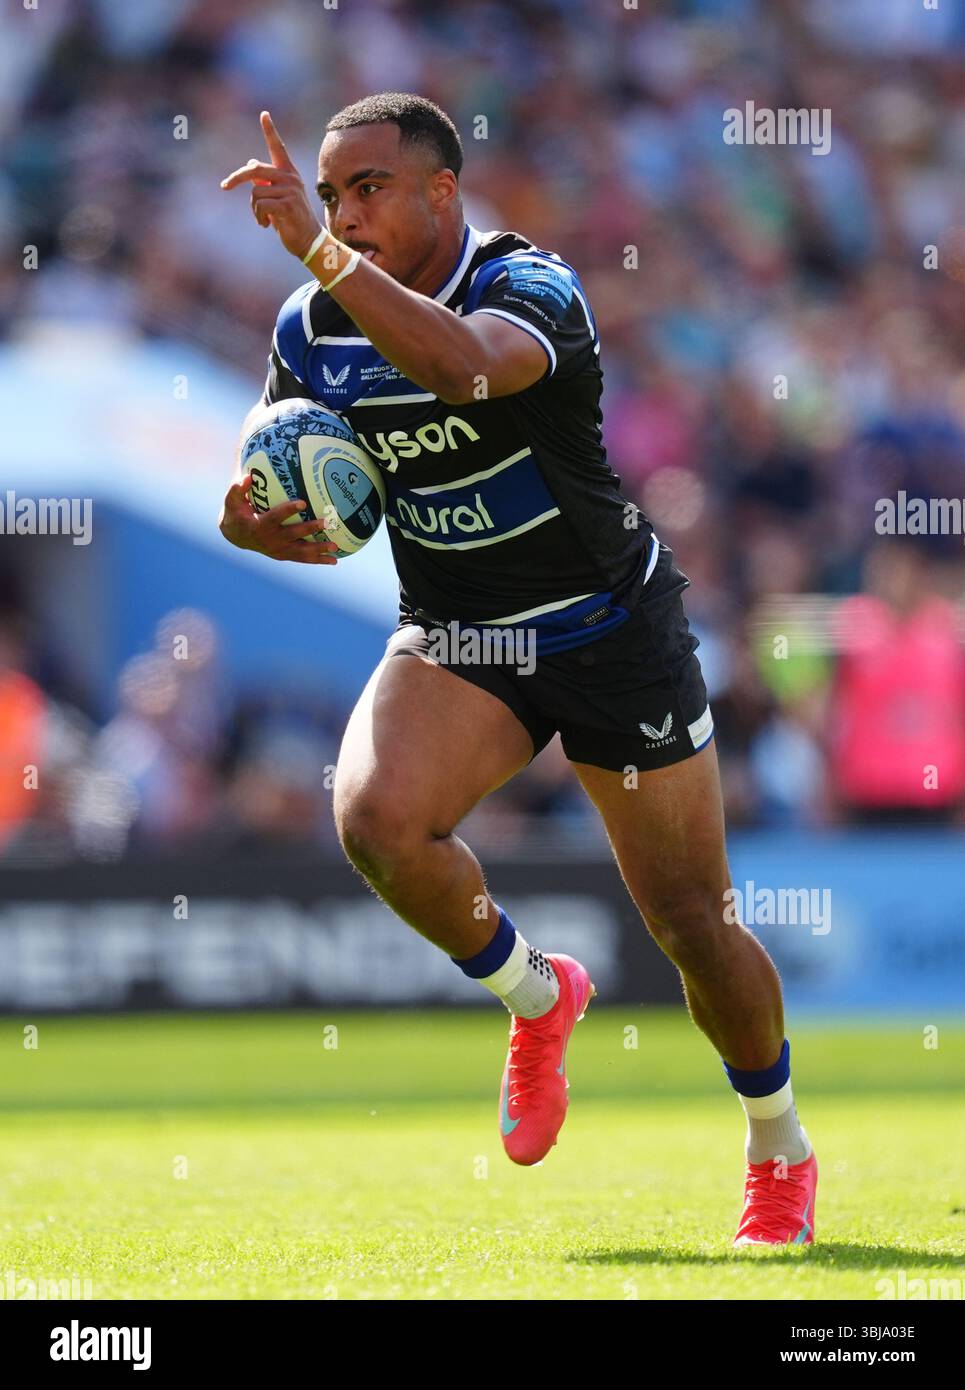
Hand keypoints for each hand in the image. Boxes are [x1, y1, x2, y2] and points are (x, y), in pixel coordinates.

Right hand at [219, 475, 338, 564]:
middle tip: (326, 522)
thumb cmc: (236, 512)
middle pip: (292, 535)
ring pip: (300, 551)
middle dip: (309, 529)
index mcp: (259, 525)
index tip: (302, 503)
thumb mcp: (232, 500)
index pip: (275, 517)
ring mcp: (278, 550)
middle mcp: (270, 540)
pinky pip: (302, 558)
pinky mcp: (283, 556)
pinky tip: (334, 559)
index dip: (288, 510)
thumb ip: (238, 488)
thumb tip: (248, 476)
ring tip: (335, 546)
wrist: (236, 535)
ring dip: (318, 550)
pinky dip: (318, 560)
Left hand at [220, 111, 322, 260]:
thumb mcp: (278, 198)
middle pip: (254, 169)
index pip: (278, 147)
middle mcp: (290, 177)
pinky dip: (258, 217)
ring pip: (255, 192)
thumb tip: (250, 165)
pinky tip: (267, 225)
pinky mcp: (287, 204)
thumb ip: (265, 181)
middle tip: (224, 186)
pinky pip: (260, 205)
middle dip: (236, 178)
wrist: (309, 240)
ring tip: (263, 219)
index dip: (270, 130)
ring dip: (254, 209)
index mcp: (288, 173)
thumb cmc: (291, 219)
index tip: (264, 114)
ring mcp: (290, 190)